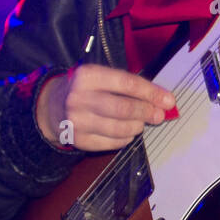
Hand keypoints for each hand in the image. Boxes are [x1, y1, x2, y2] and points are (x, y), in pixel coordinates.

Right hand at [36, 64, 177, 150]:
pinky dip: (125, 138)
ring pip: (119, 128)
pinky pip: (110, 143)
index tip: (168, 100)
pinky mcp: (77, 140)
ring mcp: (77, 121)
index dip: (151, 93)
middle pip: (123, 109)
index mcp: (88, 76)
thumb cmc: (86, 89)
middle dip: (146, 112)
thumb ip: (130, 86)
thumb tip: (162, 100)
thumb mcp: (101, 77)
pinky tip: (127, 132)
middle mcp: (79, 98)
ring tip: (140, 123)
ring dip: (137, 126)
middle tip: (159, 115)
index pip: (127, 84)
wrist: (51, 106)